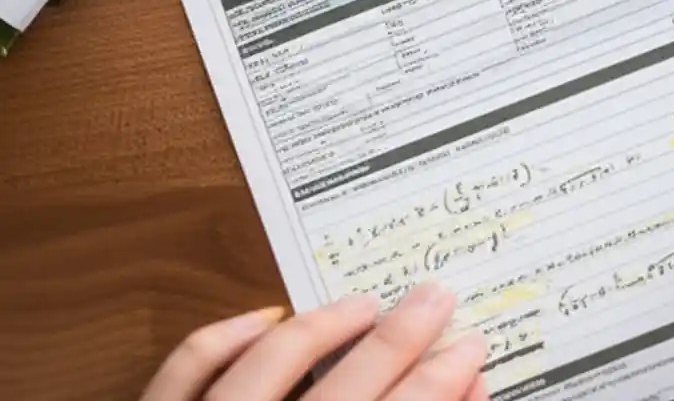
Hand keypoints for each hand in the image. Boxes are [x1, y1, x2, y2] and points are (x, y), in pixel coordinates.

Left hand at [141, 283, 487, 400]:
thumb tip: (466, 395)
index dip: (443, 381)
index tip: (472, 350)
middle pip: (350, 386)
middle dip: (403, 338)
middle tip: (438, 298)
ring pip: (270, 363)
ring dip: (325, 326)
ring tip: (365, 302)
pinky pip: (185, 374)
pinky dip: (223, 339)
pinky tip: (264, 316)